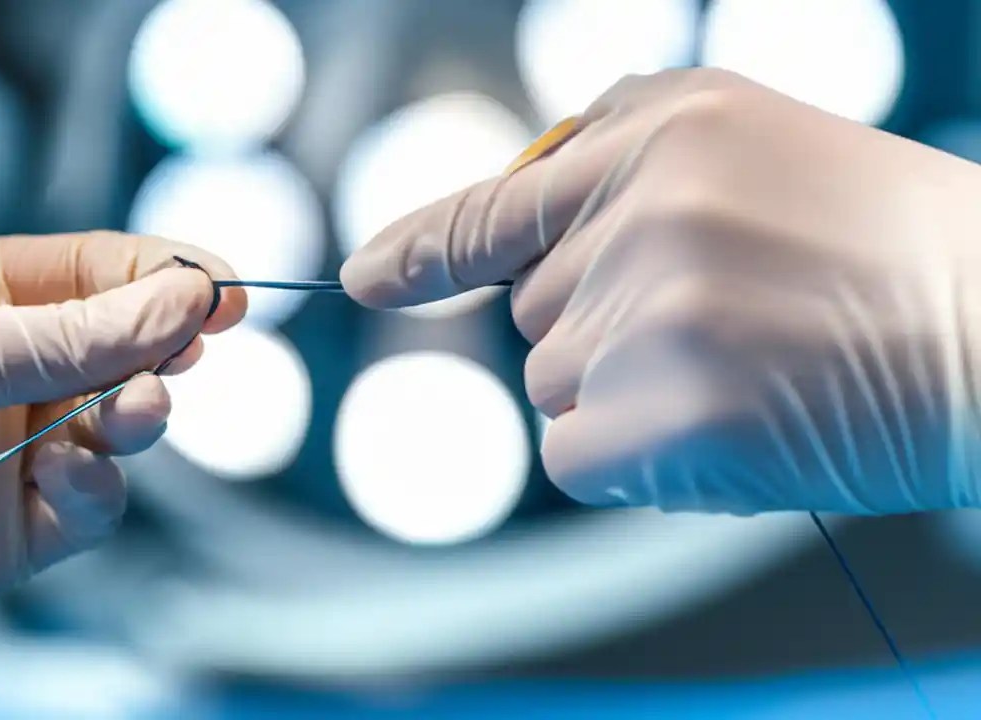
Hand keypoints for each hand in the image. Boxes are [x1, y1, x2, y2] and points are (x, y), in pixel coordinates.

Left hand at [0, 231, 245, 686]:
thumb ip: (69, 337)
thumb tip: (182, 301)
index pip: (91, 273)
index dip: (161, 277)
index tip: (223, 290)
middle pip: (118, 350)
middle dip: (157, 351)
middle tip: (186, 354)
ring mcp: (5, 455)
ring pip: (116, 429)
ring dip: (137, 418)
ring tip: (132, 414)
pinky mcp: (10, 534)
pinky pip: (90, 505)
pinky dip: (97, 492)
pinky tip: (66, 481)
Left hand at [342, 68, 980, 516]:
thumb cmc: (876, 245)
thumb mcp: (749, 151)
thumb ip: (618, 180)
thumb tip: (498, 252)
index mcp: (659, 131)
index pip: (499, 204)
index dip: (424, 248)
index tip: (363, 277)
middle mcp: (642, 211)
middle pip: (532, 316)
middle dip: (605, 331)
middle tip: (731, 320)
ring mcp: (652, 310)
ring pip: (556, 386)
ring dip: (629, 395)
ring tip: (747, 366)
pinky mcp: (670, 410)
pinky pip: (579, 454)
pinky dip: (636, 461)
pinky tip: (729, 426)